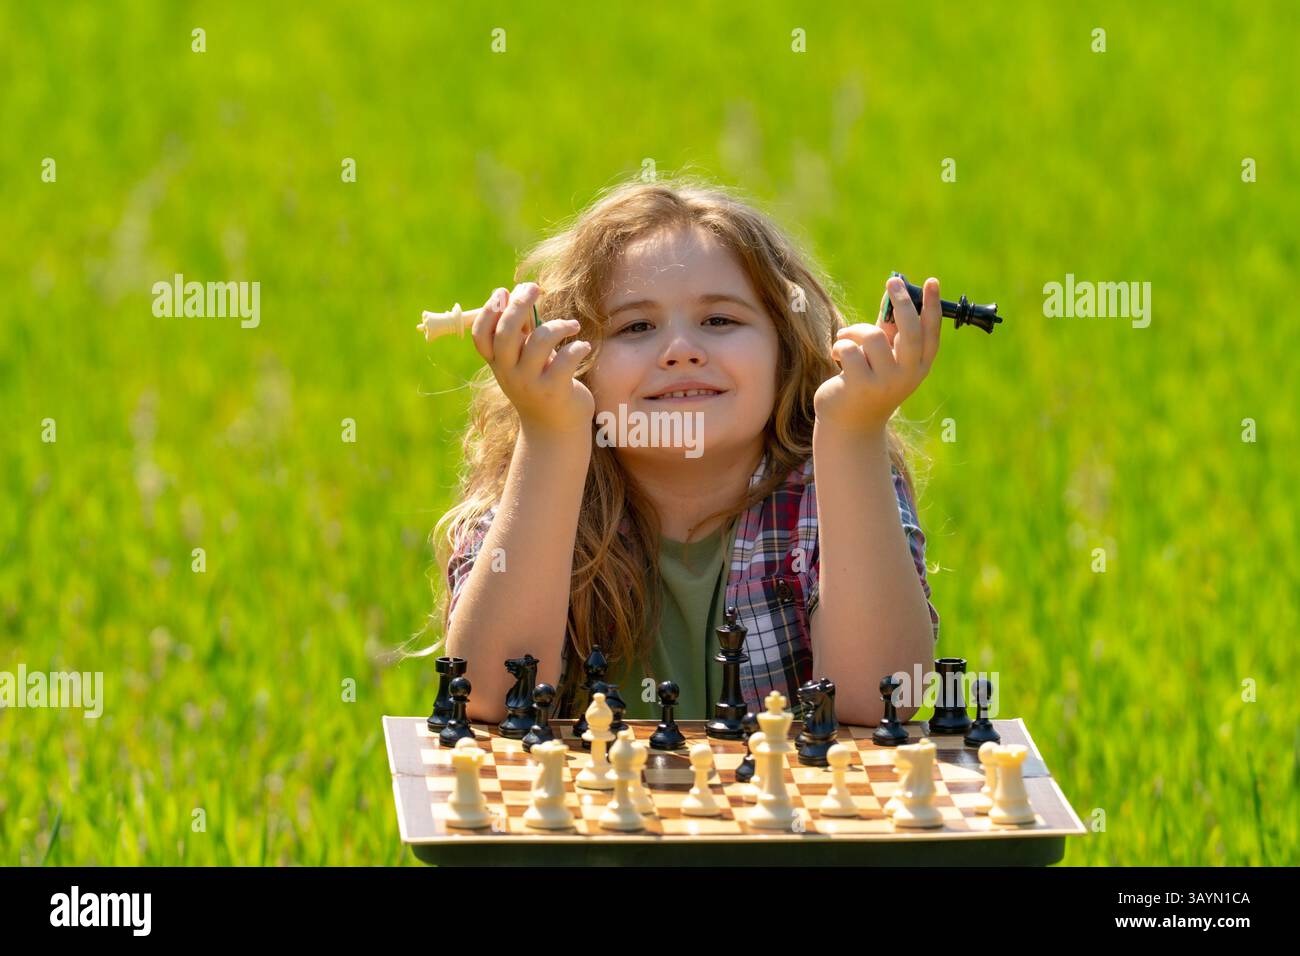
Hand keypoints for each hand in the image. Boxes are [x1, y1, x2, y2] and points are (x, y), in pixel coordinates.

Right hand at [471, 282, 594, 435]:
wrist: (555, 430)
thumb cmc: (541, 384)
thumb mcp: (524, 360)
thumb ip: (521, 332)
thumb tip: (519, 292)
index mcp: (498, 363)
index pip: (480, 336)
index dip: (487, 312)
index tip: (502, 292)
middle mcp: (509, 373)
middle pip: (507, 333)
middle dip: (519, 305)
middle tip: (535, 287)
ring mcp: (531, 384)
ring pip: (539, 342)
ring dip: (559, 325)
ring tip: (572, 325)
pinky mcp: (555, 392)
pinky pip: (566, 360)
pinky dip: (577, 347)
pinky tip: (583, 347)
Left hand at [813, 276, 941, 432]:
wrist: (849, 424)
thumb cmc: (866, 381)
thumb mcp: (883, 356)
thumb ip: (890, 328)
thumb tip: (893, 292)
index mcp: (918, 367)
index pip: (930, 333)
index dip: (932, 307)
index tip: (932, 282)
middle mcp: (907, 375)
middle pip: (909, 330)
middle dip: (902, 301)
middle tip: (893, 280)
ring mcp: (885, 382)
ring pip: (872, 336)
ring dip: (854, 331)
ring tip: (845, 339)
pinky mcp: (860, 386)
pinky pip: (848, 349)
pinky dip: (839, 346)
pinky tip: (837, 358)